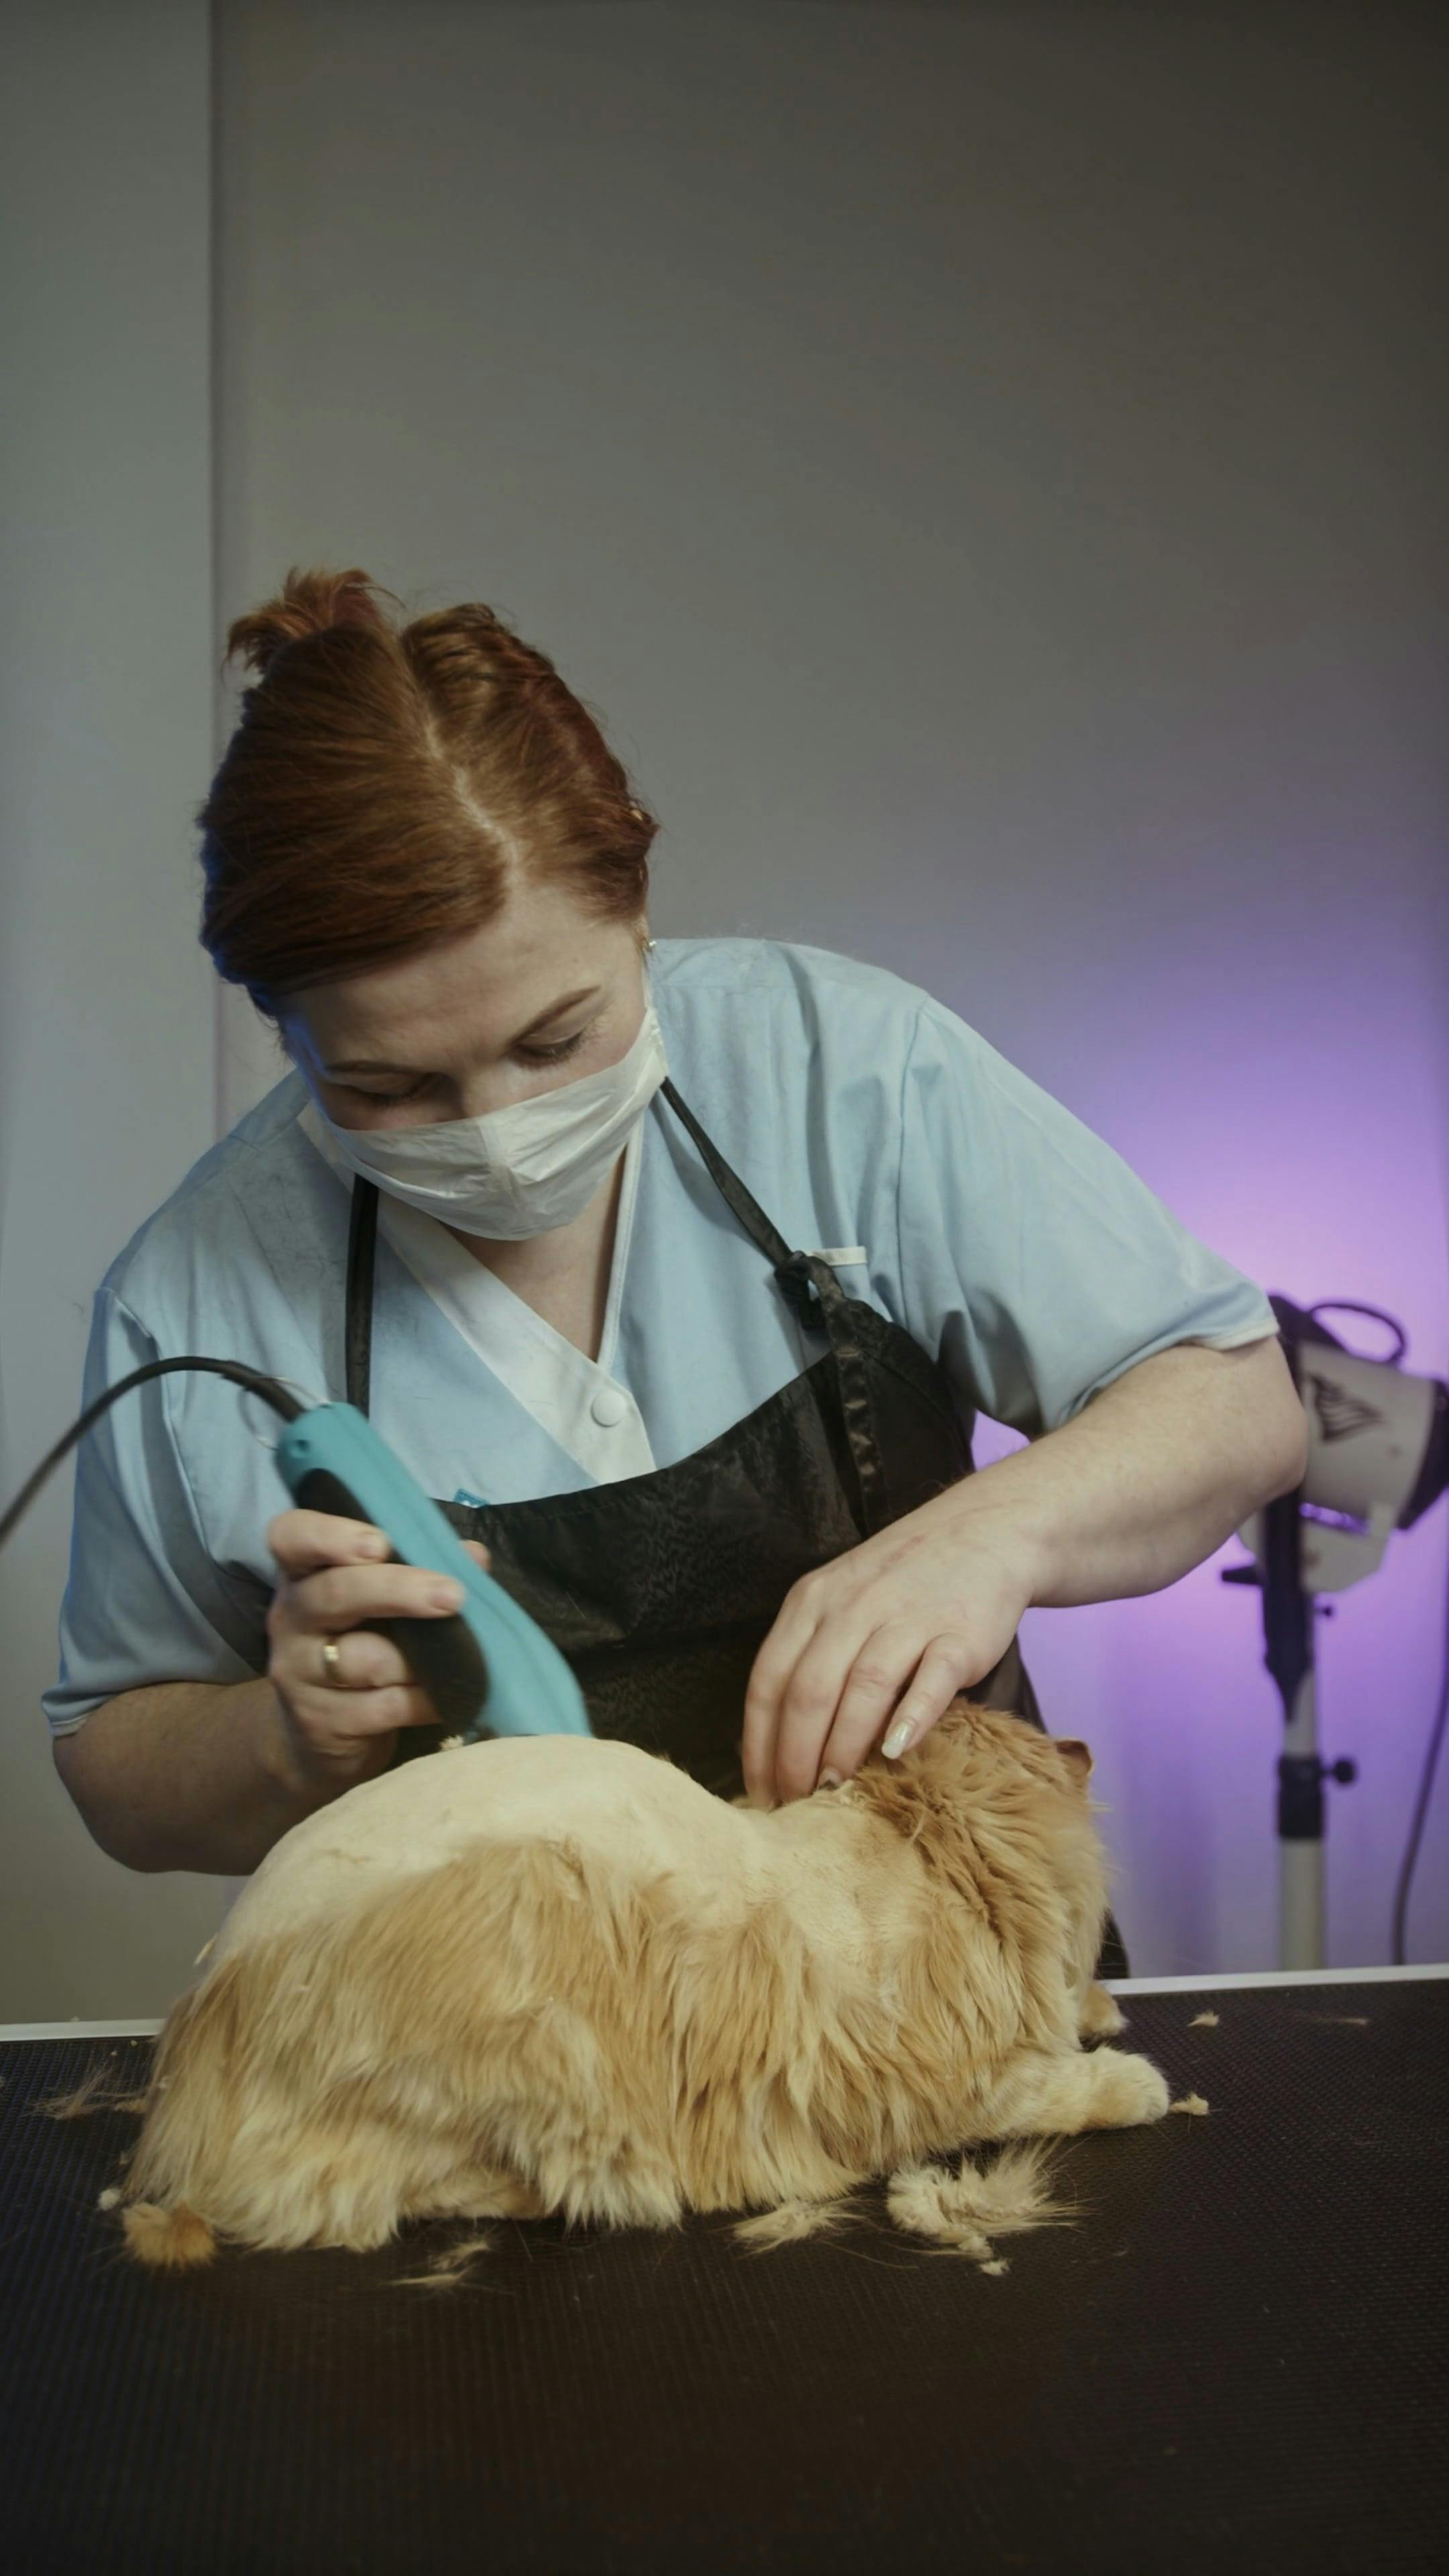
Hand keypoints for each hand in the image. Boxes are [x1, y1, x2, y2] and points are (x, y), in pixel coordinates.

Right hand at [264, 1508, 491, 1790]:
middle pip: (335, 1593)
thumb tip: (474, 1556)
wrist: (320, 1734)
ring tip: (453, 1660)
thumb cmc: (359, 1644)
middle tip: (452, 1596)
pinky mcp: (322, 1723)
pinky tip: (446, 1698)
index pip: (291, 1537)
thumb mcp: (381, 1603)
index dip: (329, 1535)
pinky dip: (424, 1700)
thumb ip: (421, 1570)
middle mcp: (291, 1618)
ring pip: (364, 1659)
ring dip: (417, 1660)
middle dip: (398, 1590)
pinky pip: (385, 1707)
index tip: (380, 1543)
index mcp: (304, 1574)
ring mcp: (299, 1674)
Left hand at [740, 1493, 1039, 1807]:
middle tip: (797, 1807)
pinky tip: (895, 1752)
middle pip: (808, 1691)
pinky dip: (910, 1717)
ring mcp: (907, 1618)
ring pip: (863, 1688)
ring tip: (835, 1792)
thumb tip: (778, 1748)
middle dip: (795, 1757)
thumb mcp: (840, 1603)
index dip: (759, 1744)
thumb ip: (810, 1659)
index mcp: (811, 1603)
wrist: (986, 1531)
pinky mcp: (959, 1634)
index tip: (760, 1793)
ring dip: (844, 1746)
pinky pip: (930, 1679)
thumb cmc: (902, 1582)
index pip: (768, 1681)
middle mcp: (851, 1607)